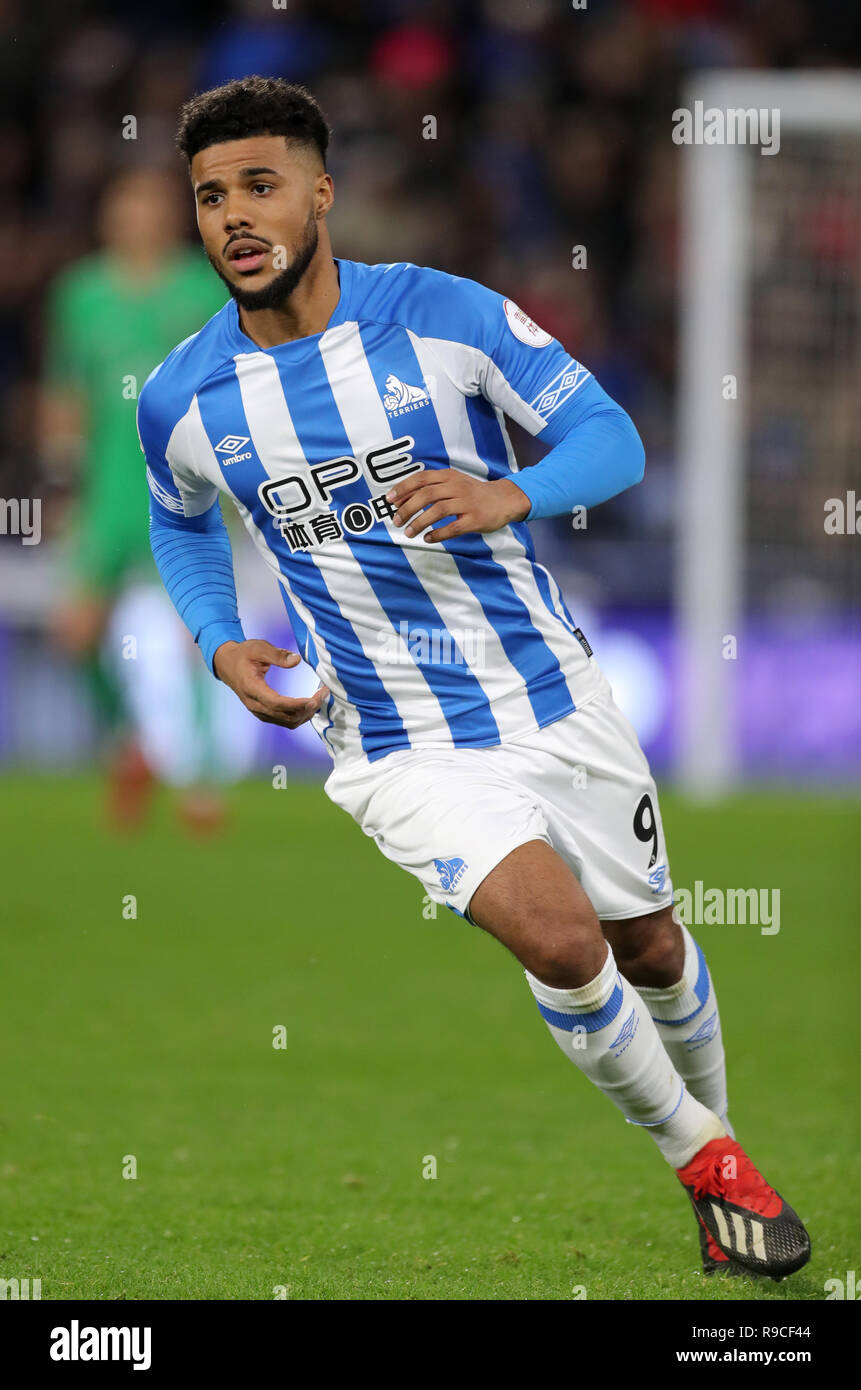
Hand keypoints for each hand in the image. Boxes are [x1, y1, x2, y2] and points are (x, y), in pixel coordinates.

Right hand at [213, 639, 329, 728]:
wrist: (227, 664)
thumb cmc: (243, 654)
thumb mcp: (258, 647)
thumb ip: (277, 654)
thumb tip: (296, 660)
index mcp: (251, 688)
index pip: (276, 703)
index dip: (296, 705)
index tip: (313, 699)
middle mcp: (254, 704)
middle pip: (284, 716)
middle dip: (307, 708)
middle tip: (323, 694)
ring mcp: (258, 711)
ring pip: (286, 722)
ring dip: (305, 714)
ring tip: (319, 699)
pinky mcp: (263, 713)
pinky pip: (284, 721)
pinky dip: (299, 716)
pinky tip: (309, 705)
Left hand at [386, 470, 530, 542]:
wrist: (504, 499)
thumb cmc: (473, 493)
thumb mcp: (453, 483)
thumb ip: (430, 488)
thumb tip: (401, 500)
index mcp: (448, 476)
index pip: (420, 479)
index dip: (402, 489)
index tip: (389, 501)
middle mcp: (457, 487)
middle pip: (426, 495)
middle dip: (407, 508)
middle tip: (396, 521)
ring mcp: (467, 503)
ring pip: (437, 511)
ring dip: (419, 522)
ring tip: (408, 532)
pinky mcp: (475, 519)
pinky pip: (452, 527)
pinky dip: (437, 534)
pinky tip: (428, 538)